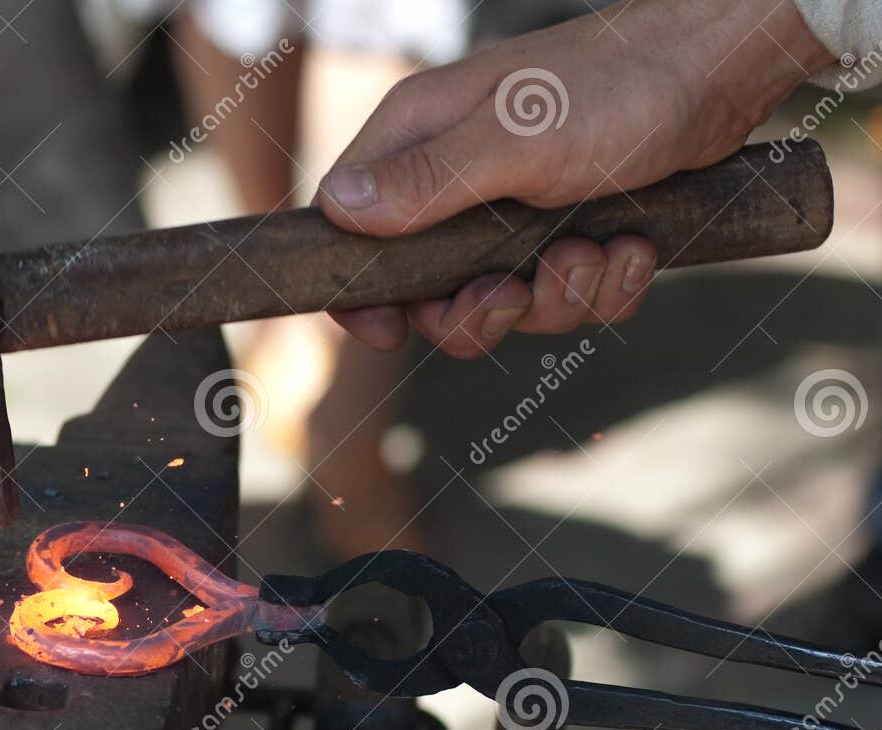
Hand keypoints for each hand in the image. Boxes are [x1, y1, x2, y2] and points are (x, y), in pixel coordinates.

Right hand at [316, 0, 832, 357]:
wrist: (722, 69)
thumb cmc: (616, 84)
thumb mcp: (514, 137)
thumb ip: (426, 180)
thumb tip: (338, 210)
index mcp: (418, 143)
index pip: (349, 229)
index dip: (360, 292)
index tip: (390, 330)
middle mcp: (455, 180)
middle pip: (427, 294)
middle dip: (480, 311)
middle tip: (516, 293)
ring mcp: (512, 211)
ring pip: (506, 303)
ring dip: (559, 296)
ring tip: (597, 249)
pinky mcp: (569, 231)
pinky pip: (567, 298)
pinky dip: (605, 288)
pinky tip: (634, 246)